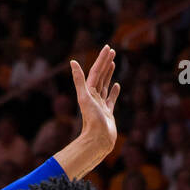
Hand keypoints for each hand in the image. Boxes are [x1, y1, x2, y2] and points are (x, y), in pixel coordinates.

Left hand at [71, 44, 120, 159]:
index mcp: (89, 92)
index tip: (108, 48)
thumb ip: (79, 80)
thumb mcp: (85, 98)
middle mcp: (94, 97)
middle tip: (112, 51)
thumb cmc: (92, 121)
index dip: (102, 59)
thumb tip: (72, 62)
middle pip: (100, 76)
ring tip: (113, 63)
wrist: (98, 141)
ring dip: (109, 74)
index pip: (96, 71)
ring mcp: (101, 105)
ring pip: (105, 85)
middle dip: (106, 63)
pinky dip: (114, 91)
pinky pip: (111, 99)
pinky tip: (117, 85)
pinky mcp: (108, 113)